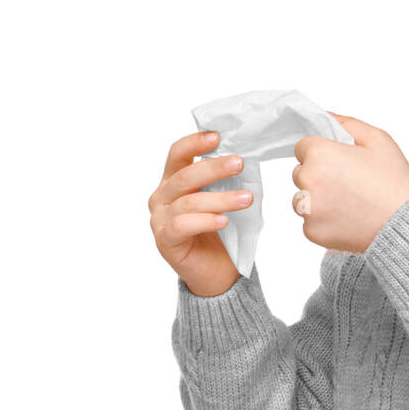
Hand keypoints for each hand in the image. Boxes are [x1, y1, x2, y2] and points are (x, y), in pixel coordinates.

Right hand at [149, 131, 253, 296]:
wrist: (217, 273)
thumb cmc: (222, 233)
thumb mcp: (227, 200)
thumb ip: (230, 181)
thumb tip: (249, 160)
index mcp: (174, 181)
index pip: (178, 154)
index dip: (195, 142)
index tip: (218, 136)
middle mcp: (162, 197)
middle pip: (184, 175)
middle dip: (214, 168)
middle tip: (240, 163)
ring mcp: (159, 219)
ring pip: (188, 202)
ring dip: (220, 198)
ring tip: (246, 199)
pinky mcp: (164, 241)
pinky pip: (181, 225)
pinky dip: (205, 221)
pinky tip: (224, 221)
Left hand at [291, 112, 408, 253]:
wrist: (405, 224)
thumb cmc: (394, 181)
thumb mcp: (377, 139)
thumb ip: (346, 123)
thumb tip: (325, 115)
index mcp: (320, 154)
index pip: (303, 147)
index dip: (323, 152)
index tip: (341, 162)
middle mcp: (307, 181)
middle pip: (300, 172)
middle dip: (319, 174)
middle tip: (349, 182)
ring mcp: (308, 209)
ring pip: (302, 198)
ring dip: (319, 198)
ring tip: (350, 202)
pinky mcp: (312, 232)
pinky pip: (310, 221)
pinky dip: (325, 220)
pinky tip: (348, 217)